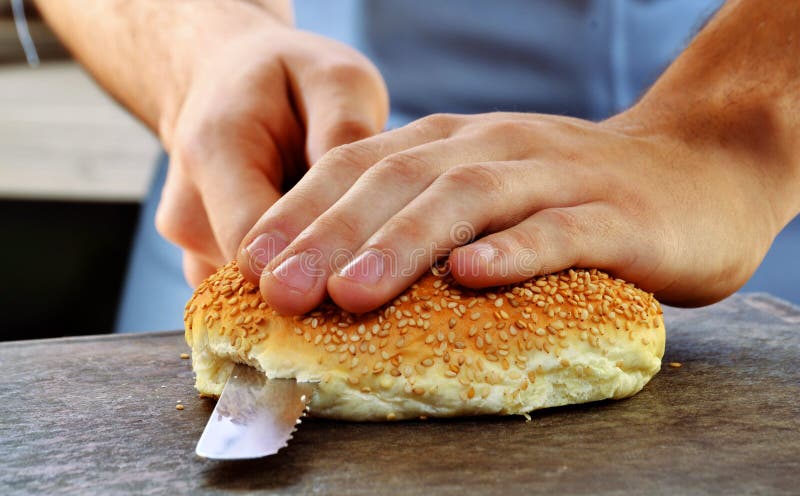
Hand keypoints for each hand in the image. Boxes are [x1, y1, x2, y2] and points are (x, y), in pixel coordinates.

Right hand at [154, 13, 387, 285]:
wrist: (228, 83)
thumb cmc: (290, 79)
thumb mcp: (335, 79)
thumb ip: (345, 133)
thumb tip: (361, 203)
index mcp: (213, 150)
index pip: (257, 242)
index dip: (314, 270)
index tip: (371, 278)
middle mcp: (188, 209)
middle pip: (255, 281)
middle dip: (318, 283)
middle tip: (378, 274)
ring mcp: (190, 245)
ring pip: (253, 299)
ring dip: (305, 286)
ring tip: (351, 257)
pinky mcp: (203, 264)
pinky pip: (250, 299)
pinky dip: (291, 285)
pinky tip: (324, 258)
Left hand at [238, 109, 783, 314]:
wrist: (700, 170)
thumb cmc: (577, 197)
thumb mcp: (490, 191)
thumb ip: (427, 218)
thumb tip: (341, 276)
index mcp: (457, 142)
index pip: (362, 163)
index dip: (303, 210)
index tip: (252, 262)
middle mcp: (496, 146)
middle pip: (400, 180)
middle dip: (331, 233)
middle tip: (281, 289)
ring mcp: (557, 176)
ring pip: (468, 200)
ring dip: (403, 244)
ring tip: (351, 292)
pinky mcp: (616, 215)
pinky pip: (559, 230)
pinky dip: (514, 251)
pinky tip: (472, 275)